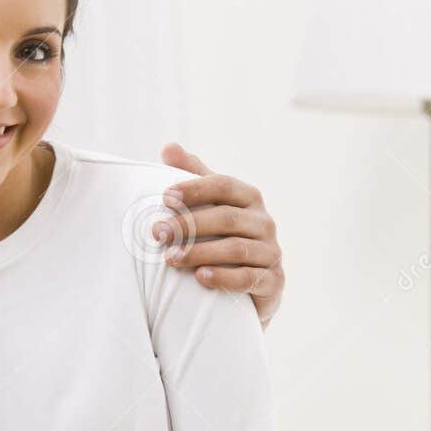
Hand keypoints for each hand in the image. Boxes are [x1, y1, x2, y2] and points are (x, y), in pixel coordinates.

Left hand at [158, 142, 284, 324]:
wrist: (252, 282)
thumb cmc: (225, 235)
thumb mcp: (211, 204)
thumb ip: (193, 176)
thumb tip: (168, 147)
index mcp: (248, 197)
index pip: (223, 185)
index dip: (195, 189)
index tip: (165, 197)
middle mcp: (264, 221)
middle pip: (227, 217)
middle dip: (189, 224)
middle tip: (158, 232)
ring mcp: (271, 252)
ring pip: (236, 248)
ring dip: (200, 253)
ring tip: (170, 258)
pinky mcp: (273, 281)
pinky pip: (249, 278)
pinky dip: (224, 277)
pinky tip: (200, 278)